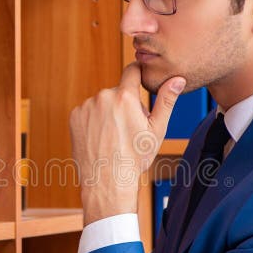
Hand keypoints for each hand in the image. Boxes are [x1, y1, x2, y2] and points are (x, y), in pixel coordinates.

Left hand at [70, 64, 185, 224]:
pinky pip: (88, 112)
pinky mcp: (75, 117)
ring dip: (107, 112)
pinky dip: (93, 121)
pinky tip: (100, 137)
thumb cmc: (135, 158)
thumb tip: (177, 79)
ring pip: (102, 103)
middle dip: (124, 104)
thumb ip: (166, 101)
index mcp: (125, 98)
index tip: (140, 80)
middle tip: (129, 128)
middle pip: (118, 92)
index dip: (138, 73)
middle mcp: (103, 97)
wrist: (107, 181)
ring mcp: (86, 107)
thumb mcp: (156, 130)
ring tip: (113, 136)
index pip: (132, 70)